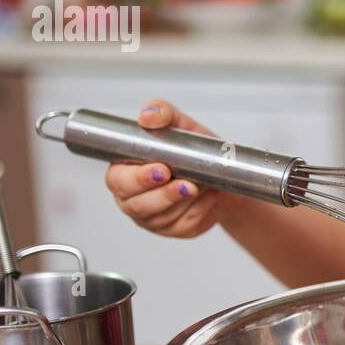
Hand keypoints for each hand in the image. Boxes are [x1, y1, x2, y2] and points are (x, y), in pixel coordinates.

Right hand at [103, 99, 227, 237]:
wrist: (226, 173)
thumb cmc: (196, 149)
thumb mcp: (182, 126)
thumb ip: (164, 114)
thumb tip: (147, 116)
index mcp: (125, 171)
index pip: (118, 180)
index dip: (137, 178)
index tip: (162, 169)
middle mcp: (134, 198)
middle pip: (137, 205)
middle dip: (163, 195)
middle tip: (186, 183)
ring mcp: (153, 219)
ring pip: (163, 218)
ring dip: (186, 201)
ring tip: (203, 185)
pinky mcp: (176, 230)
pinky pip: (185, 225)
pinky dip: (201, 209)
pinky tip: (209, 196)